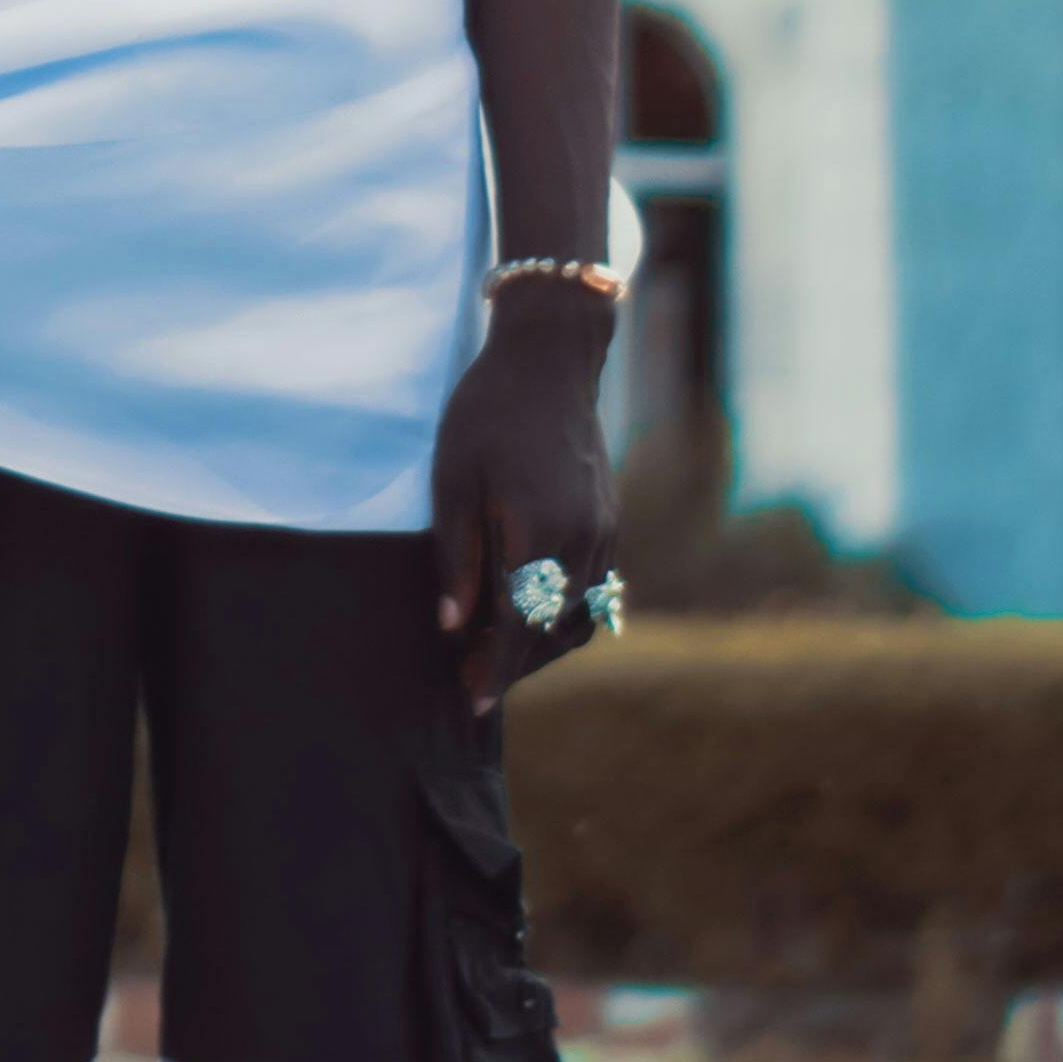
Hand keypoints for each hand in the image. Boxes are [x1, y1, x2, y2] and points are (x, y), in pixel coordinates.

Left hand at [428, 276, 619, 718]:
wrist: (550, 360)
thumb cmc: (487, 412)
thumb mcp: (452, 480)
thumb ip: (456, 558)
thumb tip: (451, 627)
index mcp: (539, 531)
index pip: (519, 625)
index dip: (494, 669)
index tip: (472, 701)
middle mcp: (582, 540)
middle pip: (552, 631)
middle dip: (513, 663)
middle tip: (469, 678)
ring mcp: (604, 531)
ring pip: (579, 616)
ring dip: (542, 644)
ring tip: (496, 651)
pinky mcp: (611, 521)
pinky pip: (596, 590)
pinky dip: (565, 615)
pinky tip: (532, 613)